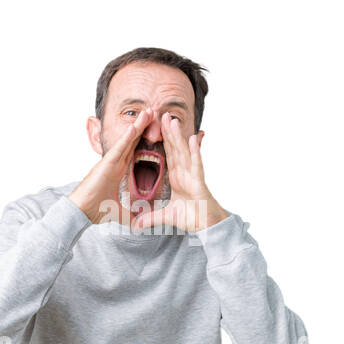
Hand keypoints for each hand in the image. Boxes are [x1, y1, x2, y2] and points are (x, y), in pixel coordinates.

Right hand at [70, 107, 151, 223]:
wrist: (81, 213)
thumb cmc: (94, 210)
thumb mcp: (119, 213)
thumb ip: (130, 215)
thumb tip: (140, 223)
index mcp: (118, 172)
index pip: (133, 152)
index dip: (143, 140)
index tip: (154, 130)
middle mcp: (114, 164)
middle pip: (131, 141)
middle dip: (142, 127)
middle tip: (153, 112)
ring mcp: (110, 162)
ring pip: (126, 141)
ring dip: (137, 126)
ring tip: (148, 112)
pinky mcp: (105, 164)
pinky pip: (119, 147)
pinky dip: (127, 136)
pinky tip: (135, 125)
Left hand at [130, 113, 227, 232]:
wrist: (207, 227)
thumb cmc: (192, 218)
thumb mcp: (166, 217)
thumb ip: (150, 218)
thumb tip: (136, 225)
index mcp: (178, 178)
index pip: (168, 156)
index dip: (163, 142)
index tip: (156, 129)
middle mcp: (185, 174)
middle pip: (176, 149)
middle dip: (169, 133)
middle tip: (163, 115)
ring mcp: (193, 176)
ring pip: (184, 152)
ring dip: (179, 137)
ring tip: (174, 121)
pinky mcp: (200, 182)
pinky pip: (196, 165)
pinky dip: (195, 152)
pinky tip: (193, 139)